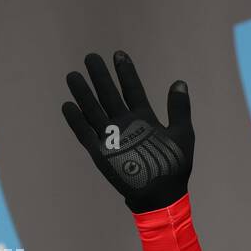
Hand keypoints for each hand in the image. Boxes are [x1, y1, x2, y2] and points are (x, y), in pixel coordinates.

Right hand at [61, 50, 194, 213]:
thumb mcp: (182, 134)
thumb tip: (180, 82)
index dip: (126, 72)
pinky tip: (68, 106)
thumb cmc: (174, 168)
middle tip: (91, 57)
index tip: (119, 54)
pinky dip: (77, 121)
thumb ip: (179, 108)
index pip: (132, 90)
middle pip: (109, 95)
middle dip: (100, 76)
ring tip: (74, 75)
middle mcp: (126, 125)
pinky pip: (86, 134)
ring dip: (84, 93)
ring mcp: (113, 138)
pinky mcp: (102, 153)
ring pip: (94, 110)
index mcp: (144, 119)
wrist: (162, 197)